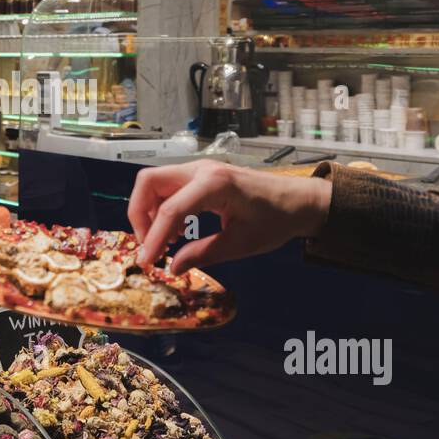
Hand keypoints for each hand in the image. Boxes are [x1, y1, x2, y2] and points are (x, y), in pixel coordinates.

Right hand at [127, 160, 331, 273]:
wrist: (299, 201)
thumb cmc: (275, 220)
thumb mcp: (241, 244)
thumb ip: (204, 254)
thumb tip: (173, 268)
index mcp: (214, 184)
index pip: (170, 210)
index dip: (153, 238)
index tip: (146, 262)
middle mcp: (201, 170)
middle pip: (149, 182)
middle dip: (140, 214)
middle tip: (149, 244)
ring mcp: (200, 170)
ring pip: (155, 183)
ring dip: (150, 211)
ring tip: (164, 241)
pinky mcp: (201, 175)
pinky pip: (169, 187)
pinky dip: (164, 207)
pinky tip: (178, 230)